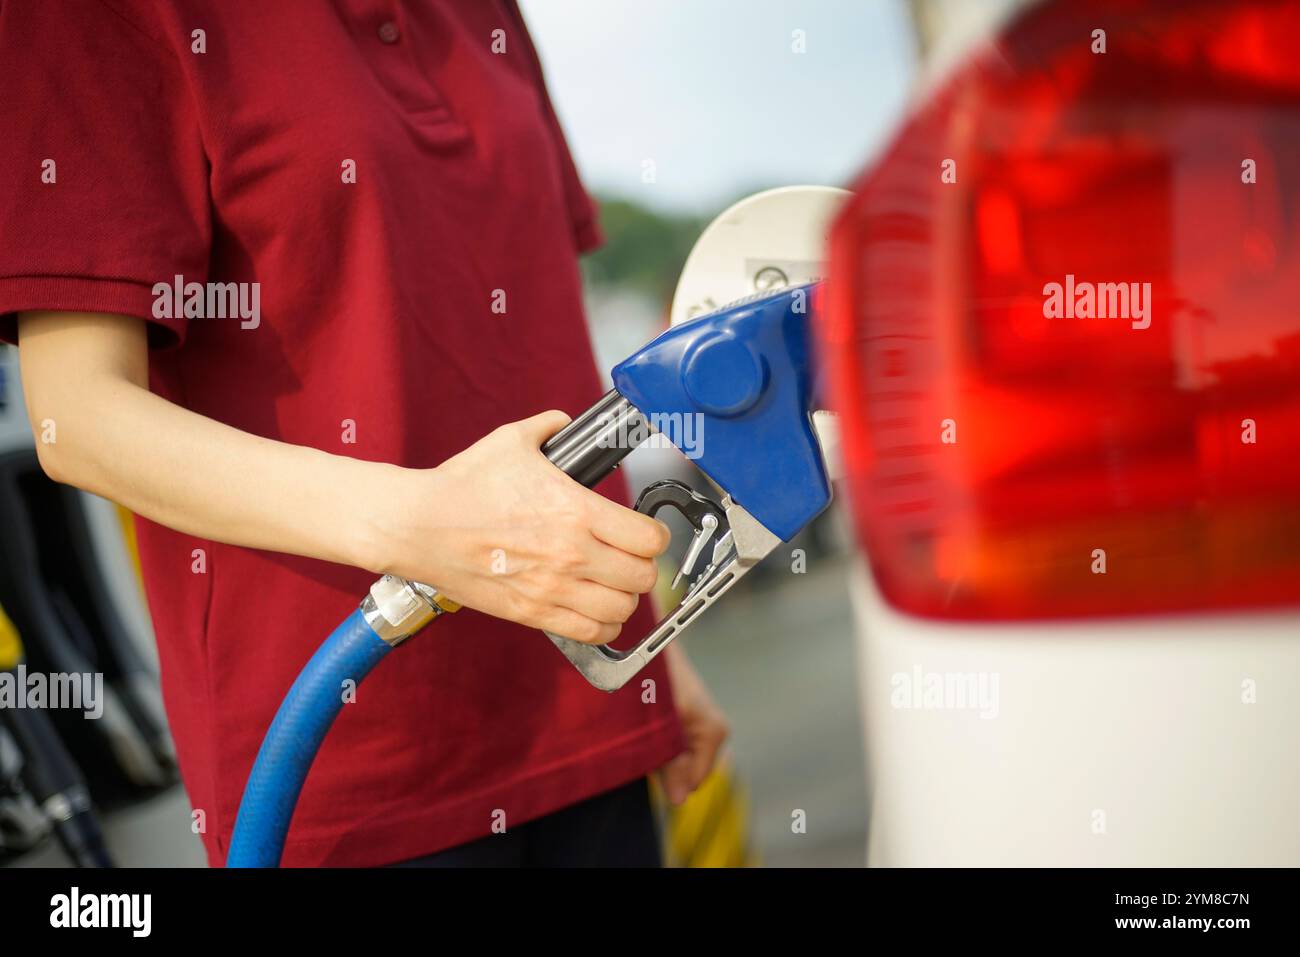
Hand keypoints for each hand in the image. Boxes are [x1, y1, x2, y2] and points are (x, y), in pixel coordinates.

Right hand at [367, 411, 669, 644]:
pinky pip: (591, 633)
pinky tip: (595, 609)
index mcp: (576, 511)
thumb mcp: (512, 441)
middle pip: (642, 577)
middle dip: (642, 567)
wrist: (419, 526)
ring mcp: (552, 588)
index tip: (646, 533)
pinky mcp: (531, 613)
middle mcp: (571, 554)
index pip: (648, 538)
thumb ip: (549, 428)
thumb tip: (564, 422)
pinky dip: (602, 625)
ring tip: (613, 585)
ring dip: (624, 597)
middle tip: (630, 558)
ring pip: (622, 610)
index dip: (654, 535)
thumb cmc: (463, 485)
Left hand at [658, 646, 729, 804]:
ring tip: (643, 724)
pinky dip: (654, 739)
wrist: (646, 638)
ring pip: (674, 758)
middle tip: (644, 736)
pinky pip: (669, 743)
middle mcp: (711, 730)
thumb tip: (680, 799)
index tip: (650, 755)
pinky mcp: (684, 717)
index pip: (693, 780)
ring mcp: (697, 724)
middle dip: (663, 763)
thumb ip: (671, 762)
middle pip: (684, 770)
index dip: (670, 776)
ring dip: (656, 749)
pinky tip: (643, 721)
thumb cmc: (656, 674)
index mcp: (713, 731)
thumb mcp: (662, 724)